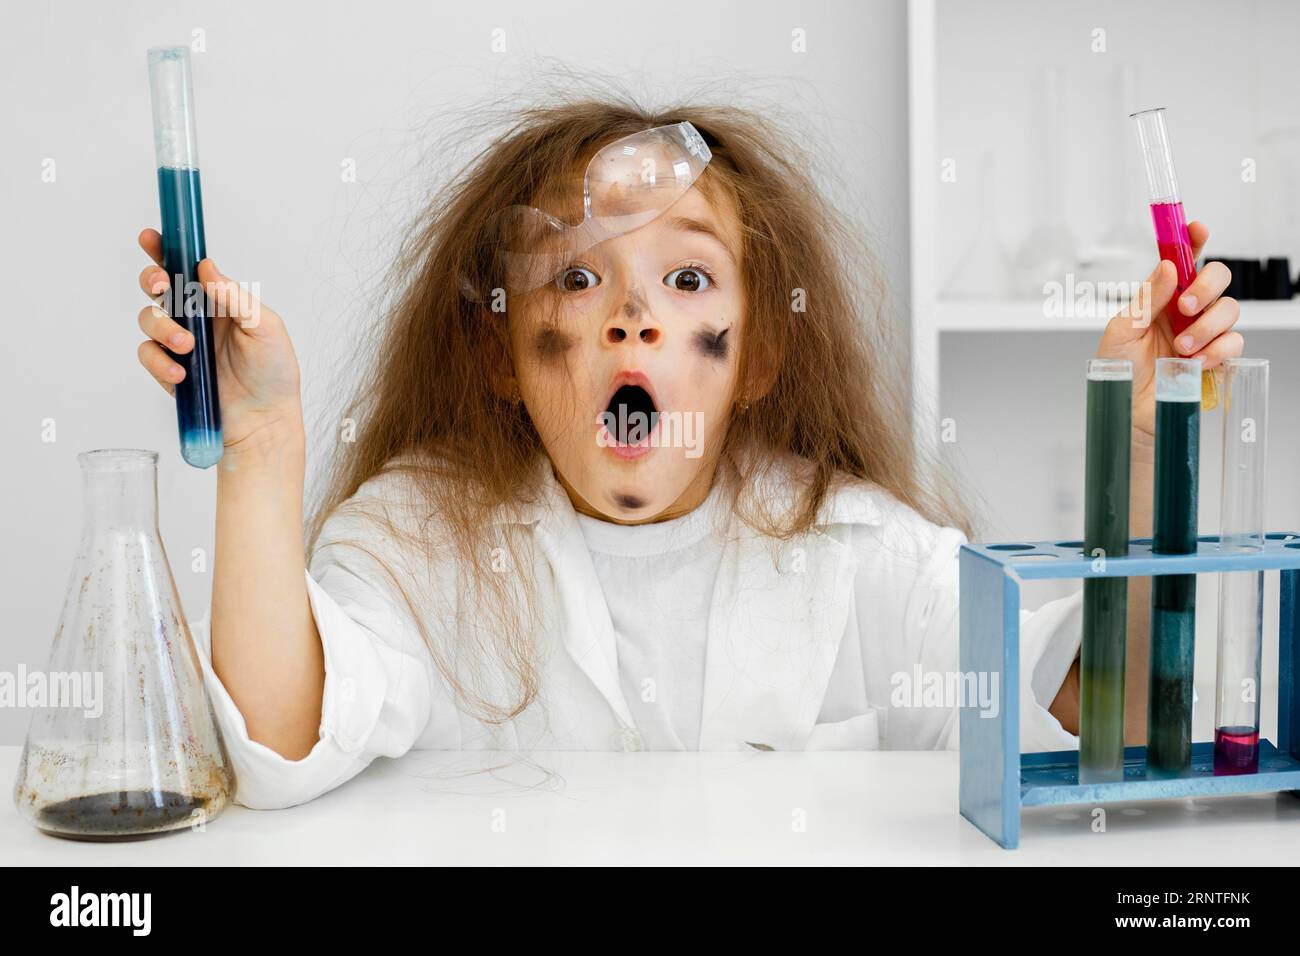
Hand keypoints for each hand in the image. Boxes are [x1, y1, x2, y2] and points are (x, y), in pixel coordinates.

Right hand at [135, 229, 304, 455]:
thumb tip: (206, 267)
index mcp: (220, 302)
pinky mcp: (169, 369)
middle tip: (163, 287)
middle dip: (152, 280)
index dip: (165, 250)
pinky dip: (158, 361)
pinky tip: (180, 374)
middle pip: (158, 287)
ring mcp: (180, 343)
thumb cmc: (273, 373)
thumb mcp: (265, 328)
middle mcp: (196, 318)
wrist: (265, 421)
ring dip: (162, 327)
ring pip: (148, 318)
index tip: (151, 237)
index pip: (188, 269)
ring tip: (188, 346)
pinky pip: (147, 354)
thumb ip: (235, 297)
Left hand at [1096, 221, 1242, 437]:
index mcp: (1162, 299)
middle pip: (1218, 278)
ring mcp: (1204, 333)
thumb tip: (1168, 267)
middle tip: (1184, 308)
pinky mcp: (1218, 358)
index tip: (1196, 228)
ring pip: (1229, 309)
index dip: (1193, 241)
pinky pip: (1234, 342)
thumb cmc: (1120, 372)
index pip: (1183, 262)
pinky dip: (1217, 350)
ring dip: (1206, 327)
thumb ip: (1146, 298)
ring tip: (1180, 348)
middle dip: (1206, 287)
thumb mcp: (1122, 330)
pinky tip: (1195, 363)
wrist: (1127, 412)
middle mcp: (1186, 312)